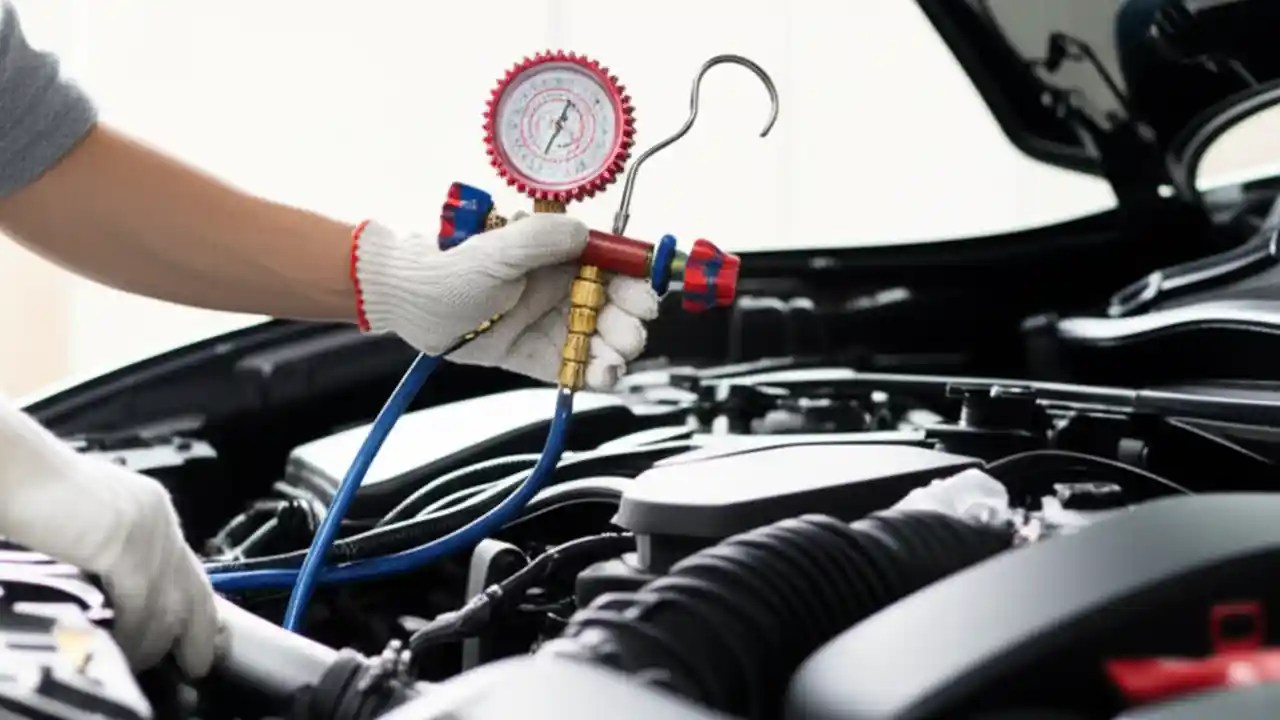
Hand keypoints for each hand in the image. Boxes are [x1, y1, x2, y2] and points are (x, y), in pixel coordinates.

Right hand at [0, 401, 218, 676]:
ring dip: (154, 641)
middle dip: (197, 630)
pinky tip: (119, 648)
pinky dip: (132, 633)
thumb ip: (108, 550)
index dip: (196, 603)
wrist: (15, 469)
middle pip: (193, 585)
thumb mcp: (87, 522)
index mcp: (150, 507)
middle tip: (195, 662)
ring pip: (168, 603)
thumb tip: (114, 592)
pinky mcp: (126, 547)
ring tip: (139, 663)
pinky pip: (140, 605)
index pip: (186, 564)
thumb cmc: (33, 493)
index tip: (203, 633)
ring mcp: (146, 531)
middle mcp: (158, 517)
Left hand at [352, 213, 658, 389]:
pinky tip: (603, 376)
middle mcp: (563, 289)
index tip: (645, 299)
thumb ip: (539, 238)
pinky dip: (595, 375)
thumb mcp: (495, 250)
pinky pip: (575, 368)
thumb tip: (583, 232)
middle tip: (628, 335)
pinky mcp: (539, 357)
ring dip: (616, 352)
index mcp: (559, 256)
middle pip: (615, 308)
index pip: (613, 267)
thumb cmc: (448, 268)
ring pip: (600, 340)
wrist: (411, 303)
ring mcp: (552, 324)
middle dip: (629, 323)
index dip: (635, 283)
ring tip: (613, 361)